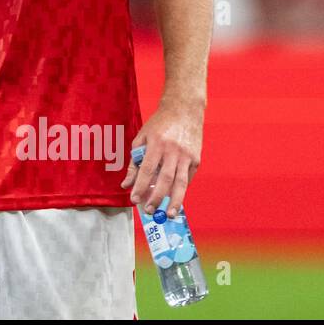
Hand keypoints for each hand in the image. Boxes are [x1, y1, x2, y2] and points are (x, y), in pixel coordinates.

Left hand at [120, 96, 203, 217]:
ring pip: (181, 183)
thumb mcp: (142, 138)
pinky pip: (188, 178)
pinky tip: (175, 199)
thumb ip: (134, 162)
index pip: (147, 170)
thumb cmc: (159, 124)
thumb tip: (126, 185)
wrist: (184, 110)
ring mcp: (187, 155)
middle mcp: (173, 150)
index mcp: (156, 143)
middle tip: (149, 210)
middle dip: (156, 197)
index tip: (134, 199)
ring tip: (169, 214)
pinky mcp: (196, 159)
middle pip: (165, 179)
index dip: (140, 186)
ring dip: (175, 200)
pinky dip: (182, 189)